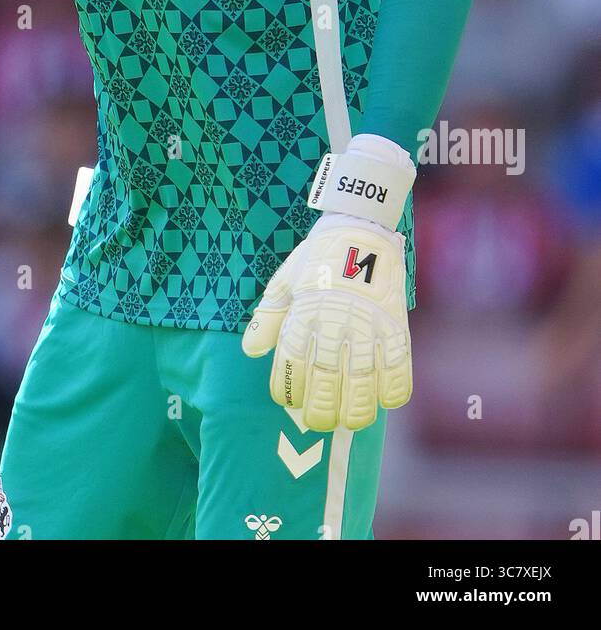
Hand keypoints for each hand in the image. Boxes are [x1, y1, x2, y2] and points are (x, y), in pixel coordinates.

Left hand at [242, 211, 411, 431]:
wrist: (360, 228)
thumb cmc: (318, 258)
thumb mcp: (285, 280)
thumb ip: (269, 316)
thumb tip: (250, 350)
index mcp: (304, 311)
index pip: (292, 360)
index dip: (288, 387)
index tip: (288, 402)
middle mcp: (334, 321)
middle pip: (327, 377)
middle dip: (321, 408)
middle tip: (318, 422)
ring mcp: (367, 323)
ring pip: (362, 379)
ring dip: (356, 407)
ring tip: (350, 421)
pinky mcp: (394, 323)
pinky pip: (399, 364)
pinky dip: (394, 387)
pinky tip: (386, 401)